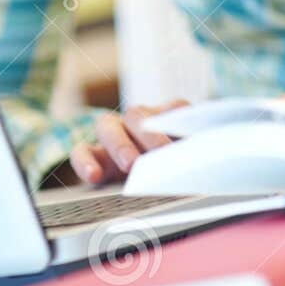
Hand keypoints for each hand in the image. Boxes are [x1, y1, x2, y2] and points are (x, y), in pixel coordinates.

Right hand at [70, 99, 188, 185]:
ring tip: (131, 165)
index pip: (173, 109)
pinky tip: (94, 176)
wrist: (135, 173)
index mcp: (163, 115)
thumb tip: (204, 156)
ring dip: (120, 145)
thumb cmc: (166, 162)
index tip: (191, 140)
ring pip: (107, 127)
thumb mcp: (182, 153)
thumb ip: (192, 149)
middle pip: (137, 116)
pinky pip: (80, 151)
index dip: (181, 121)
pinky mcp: (91, 152)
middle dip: (151, 135)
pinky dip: (85, 163)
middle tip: (163, 153)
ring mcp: (111, 134)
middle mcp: (135, 120)